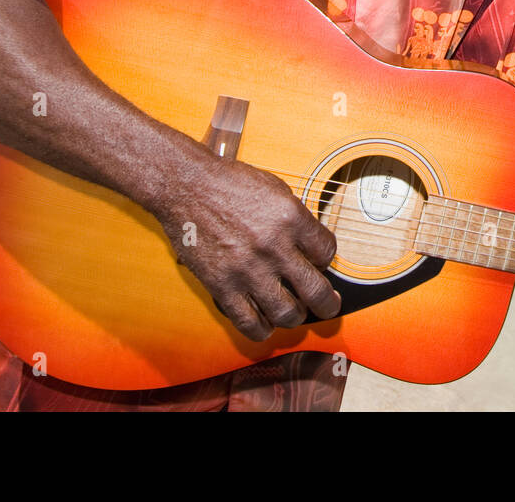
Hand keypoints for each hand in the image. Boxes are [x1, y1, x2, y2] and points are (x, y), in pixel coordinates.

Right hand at [152, 155, 340, 340]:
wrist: (185, 186)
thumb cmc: (230, 183)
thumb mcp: (275, 189)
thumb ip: (296, 219)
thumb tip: (311, 247)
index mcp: (291, 218)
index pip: (327, 252)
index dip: (326, 259)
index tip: (318, 261)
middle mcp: (274, 246)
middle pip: (316, 290)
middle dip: (328, 303)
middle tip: (329, 305)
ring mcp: (248, 269)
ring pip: (287, 313)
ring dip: (295, 316)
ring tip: (293, 311)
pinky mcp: (222, 285)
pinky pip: (250, 322)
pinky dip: (263, 329)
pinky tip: (265, 323)